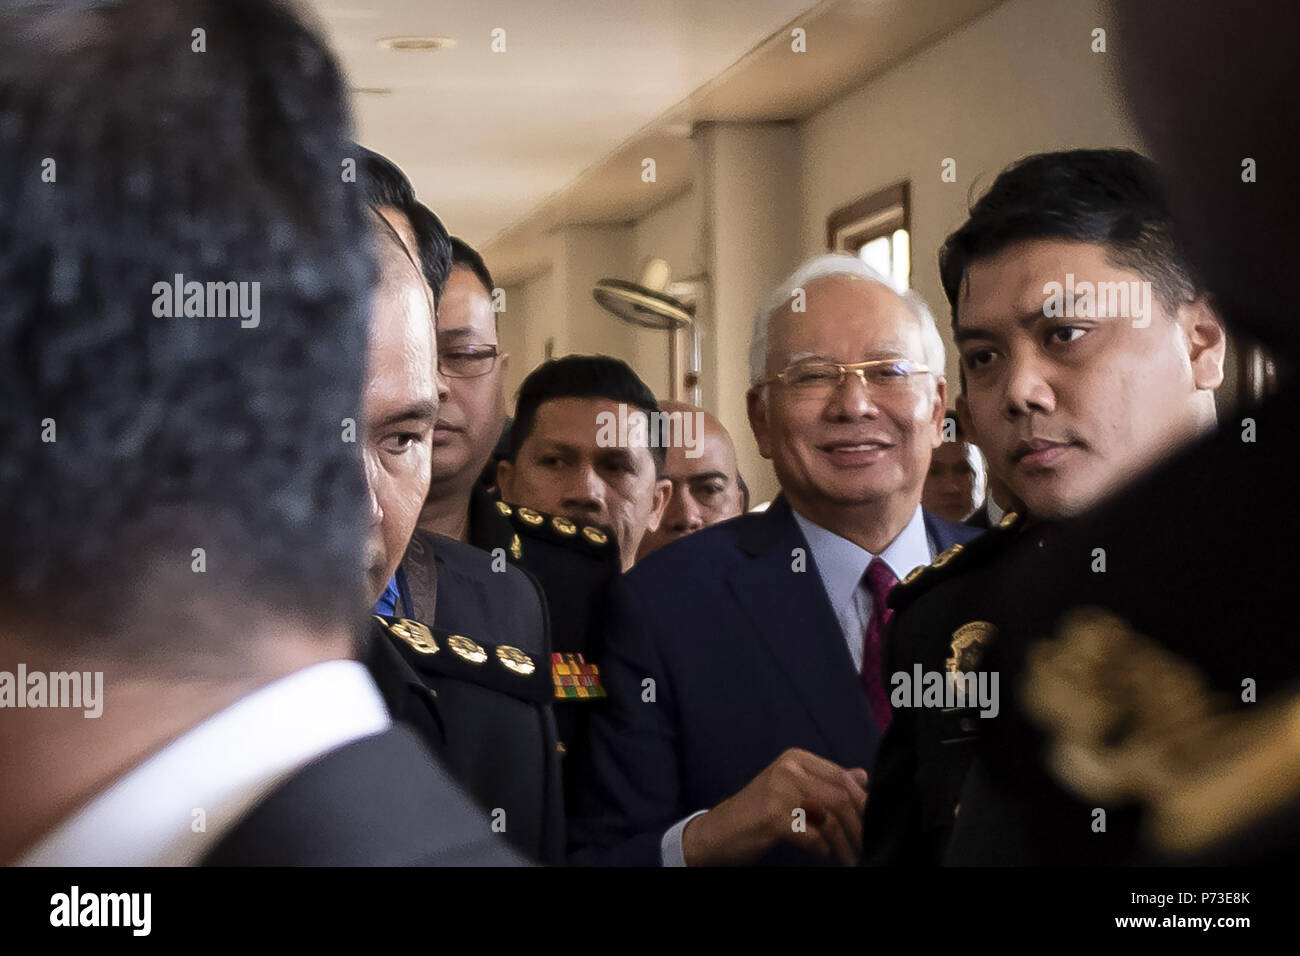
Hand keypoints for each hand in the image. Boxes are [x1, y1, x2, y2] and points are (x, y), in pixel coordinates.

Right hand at [681, 748, 867, 865]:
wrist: (717, 833)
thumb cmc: (757, 813)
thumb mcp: (790, 789)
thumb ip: (824, 781)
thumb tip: (863, 776)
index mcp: (795, 759)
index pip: (842, 777)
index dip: (863, 803)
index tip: (870, 823)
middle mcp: (788, 770)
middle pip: (841, 797)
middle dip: (858, 826)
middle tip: (864, 845)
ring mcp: (779, 792)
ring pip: (831, 819)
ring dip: (844, 844)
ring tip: (848, 857)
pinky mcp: (773, 818)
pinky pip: (814, 837)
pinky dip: (824, 850)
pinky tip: (823, 855)